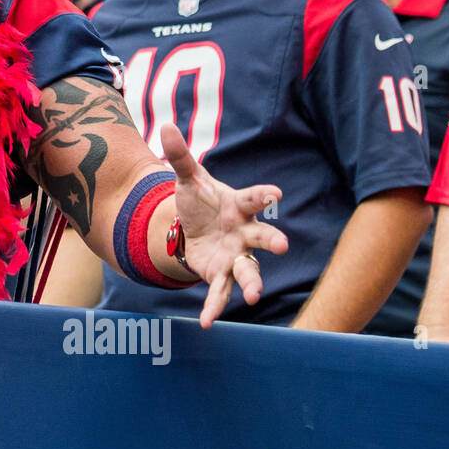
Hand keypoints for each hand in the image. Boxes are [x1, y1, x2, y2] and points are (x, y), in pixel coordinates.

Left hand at [161, 123, 289, 328]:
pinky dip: (214, 307)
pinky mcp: (221, 275)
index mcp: (240, 205)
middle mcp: (245, 232)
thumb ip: (180, 156)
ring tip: (254, 296)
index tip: (275, 193)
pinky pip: (220, 293)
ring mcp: (236, 256)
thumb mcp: (187, 179)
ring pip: (248, 270)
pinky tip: (207, 323)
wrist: (192, 226)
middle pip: (263, 237)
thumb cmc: (200, 201)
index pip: (255, 198)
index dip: (265, 195)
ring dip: (252, 283)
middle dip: (272, 240)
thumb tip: (165, 125)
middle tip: (283, 245)